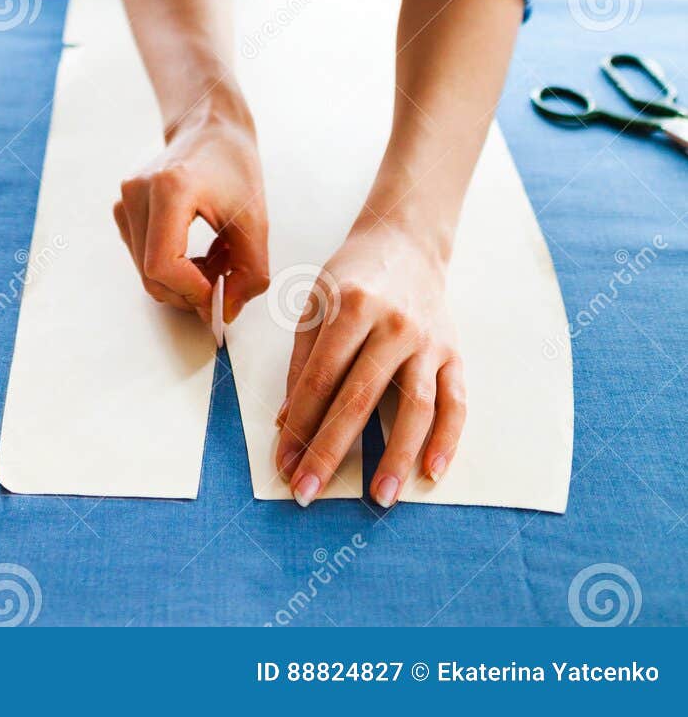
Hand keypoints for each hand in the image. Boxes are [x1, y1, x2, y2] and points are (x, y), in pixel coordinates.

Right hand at [113, 101, 268, 324]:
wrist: (210, 128)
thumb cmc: (234, 165)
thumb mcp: (255, 221)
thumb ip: (248, 273)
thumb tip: (225, 312)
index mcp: (169, 188)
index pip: (163, 265)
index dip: (191, 292)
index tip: (220, 298)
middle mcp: (137, 193)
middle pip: (152, 274)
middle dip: (191, 290)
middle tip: (227, 280)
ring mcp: (125, 200)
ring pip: (147, 271)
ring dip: (184, 280)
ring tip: (218, 257)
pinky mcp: (123, 208)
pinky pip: (143, 257)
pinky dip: (173, 267)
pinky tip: (198, 250)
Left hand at [274, 220, 465, 507]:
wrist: (405, 241)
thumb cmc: (352, 276)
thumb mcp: (316, 302)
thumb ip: (303, 362)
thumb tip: (288, 423)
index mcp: (351, 307)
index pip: (320, 379)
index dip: (299, 426)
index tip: (285, 465)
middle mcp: (393, 324)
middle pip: (359, 399)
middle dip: (331, 451)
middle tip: (310, 493)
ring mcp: (428, 340)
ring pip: (414, 407)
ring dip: (396, 457)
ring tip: (380, 498)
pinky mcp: (454, 352)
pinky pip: (455, 402)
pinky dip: (447, 439)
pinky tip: (432, 470)